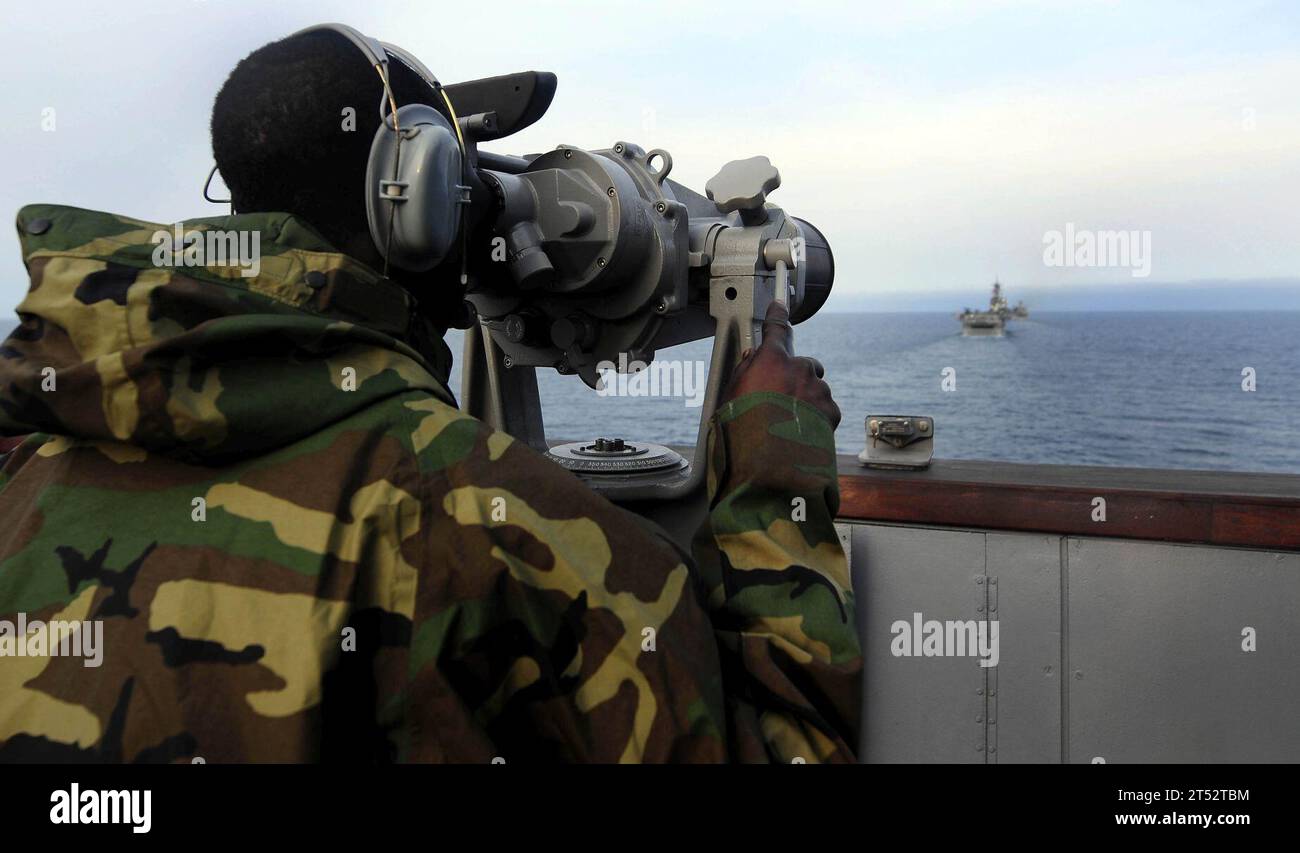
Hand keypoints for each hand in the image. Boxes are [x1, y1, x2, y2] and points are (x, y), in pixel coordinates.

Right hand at [720, 301, 840, 427]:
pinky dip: (816, 418)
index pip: (776, 329)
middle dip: (795, 376)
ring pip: (815, 388)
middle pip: (803, 364)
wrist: (768, 461)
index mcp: (772, 359)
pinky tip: (801, 432)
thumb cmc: (742, 428)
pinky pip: (825, 408)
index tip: (779, 305)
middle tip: (781, 399)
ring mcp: (817, 389)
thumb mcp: (731, 395)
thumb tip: (751, 360)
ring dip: (806, 400)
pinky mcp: (831, 410)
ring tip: (789, 423)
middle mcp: (799, 368)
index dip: (777, 315)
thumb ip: (744, 371)